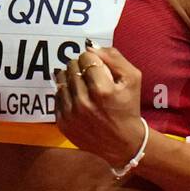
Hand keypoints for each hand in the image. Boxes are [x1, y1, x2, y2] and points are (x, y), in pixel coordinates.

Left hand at [53, 41, 146, 168]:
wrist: (123, 143)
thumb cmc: (128, 107)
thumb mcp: (132, 79)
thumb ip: (114, 58)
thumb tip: (91, 47)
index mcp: (102, 90)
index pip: (85, 58)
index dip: (92, 59)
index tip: (97, 67)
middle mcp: (83, 102)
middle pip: (71, 67)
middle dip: (80, 67)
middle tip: (90, 76)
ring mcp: (71, 114)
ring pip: (61, 80)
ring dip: (71, 78)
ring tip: (82, 85)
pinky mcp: (62, 123)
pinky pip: (57, 96)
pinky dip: (66, 94)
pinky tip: (77, 99)